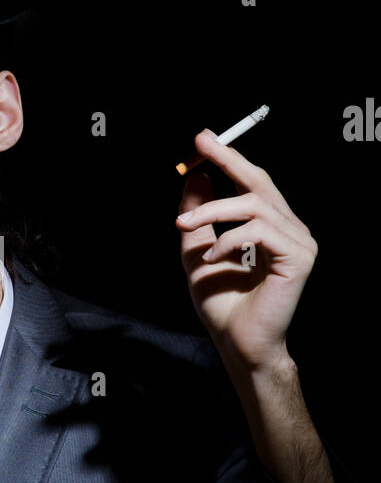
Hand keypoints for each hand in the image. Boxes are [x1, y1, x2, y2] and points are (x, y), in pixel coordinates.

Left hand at [175, 129, 317, 372]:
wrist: (237, 343)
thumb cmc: (222, 305)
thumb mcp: (198, 252)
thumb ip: (198, 217)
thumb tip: (196, 176)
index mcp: (272, 227)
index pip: (254, 184)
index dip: (230, 158)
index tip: (202, 139)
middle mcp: (291, 230)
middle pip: (260, 182)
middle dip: (227, 159)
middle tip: (199, 146)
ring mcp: (299, 242)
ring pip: (253, 204)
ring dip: (212, 211)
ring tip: (184, 225)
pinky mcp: (299, 257)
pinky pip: (258, 231)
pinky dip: (227, 240)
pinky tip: (213, 258)